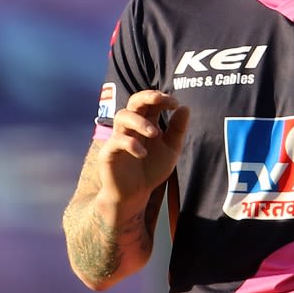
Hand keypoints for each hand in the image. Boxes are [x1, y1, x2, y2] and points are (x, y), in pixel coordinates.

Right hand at [97, 89, 189, 205]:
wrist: (134, 195)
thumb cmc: (150, 170)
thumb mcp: (170, 150)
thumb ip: (177, 130)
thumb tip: (185, 107)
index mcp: (145, 123)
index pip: (150, 102)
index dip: (161, 98)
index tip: (175, 103)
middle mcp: (130, 127)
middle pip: (133, 101)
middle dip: (146, 97)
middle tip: (159, 99)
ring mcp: (117, 138)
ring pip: (122, 116)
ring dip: (139, 121)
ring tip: (155, 134)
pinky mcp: (108, 152)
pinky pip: (116, 141)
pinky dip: (131, 144)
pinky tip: (142, 154)